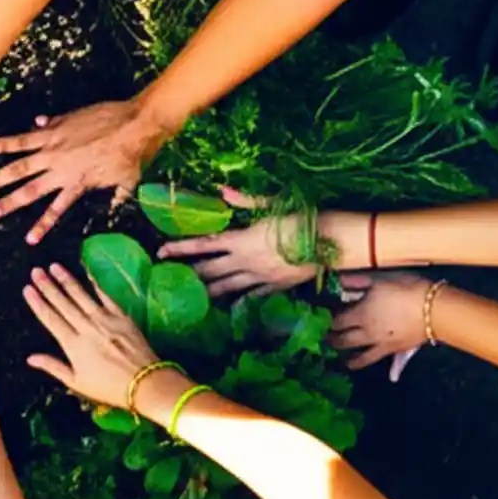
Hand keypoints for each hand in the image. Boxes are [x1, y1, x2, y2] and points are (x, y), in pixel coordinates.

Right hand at [0, 99, 168, 244]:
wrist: (135, 123)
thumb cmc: (133, 154)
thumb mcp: (127, 182)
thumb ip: (117, 196)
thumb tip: (112, 206)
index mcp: (77, 184)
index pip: (55, 210)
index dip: (41, 226)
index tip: (28, 240)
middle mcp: (60, 169)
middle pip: (28, 189)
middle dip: (7, 202)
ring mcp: (54, 148)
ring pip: (19, 164)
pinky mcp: (53, 129)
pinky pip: (24, 137)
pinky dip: (6, 142)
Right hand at [23, 263, 158, 409]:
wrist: (145, 383)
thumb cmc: (108, 387)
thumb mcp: (77, 382)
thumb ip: (53, 367)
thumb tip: (30, 358)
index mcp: (73, 345)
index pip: (50, 318)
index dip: (38, 303)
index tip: (27, 289)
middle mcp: (86, 327)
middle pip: (63, 303)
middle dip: (48, 286)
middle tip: (36, 271)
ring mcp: (105, 319)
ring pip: (81, 295)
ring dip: (67, 280)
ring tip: (54, 266)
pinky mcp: (121, 316)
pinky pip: (105, 296)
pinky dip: (95, 284)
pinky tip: (87, 273)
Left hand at [156, 187, 320, 297]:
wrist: (337, 242)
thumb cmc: (306, 218)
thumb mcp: (275, 204)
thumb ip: (245, 200)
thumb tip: (221, 190)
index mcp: (244, 240)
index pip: (204, 245)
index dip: (181, 249)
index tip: (161, 252)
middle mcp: (247, 262)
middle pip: (210, 271)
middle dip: (188, 275)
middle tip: (167, 279)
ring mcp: (261, 278)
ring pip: (227, 289)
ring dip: (207, 292)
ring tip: (190, 297)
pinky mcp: (277, 287)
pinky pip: (252, 297)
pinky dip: (238, 302)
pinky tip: (229, 308)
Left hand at [330, 272, 432, 370]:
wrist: (434, 309)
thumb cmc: (406, 289)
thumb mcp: (379, 280)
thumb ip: (356, 281)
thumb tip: (336, 280)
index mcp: (360, 313)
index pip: (337, 320)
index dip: (327, 319)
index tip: (320, 318)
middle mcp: (365, 332)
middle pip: (342, 338)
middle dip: (330, 337)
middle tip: (321, 336)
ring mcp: (378, 343)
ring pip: (354, 351)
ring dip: (340, 351)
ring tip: (332, 350)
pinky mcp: (392, 350)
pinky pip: (371, 359)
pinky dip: (358, 363)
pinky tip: (352, 365)